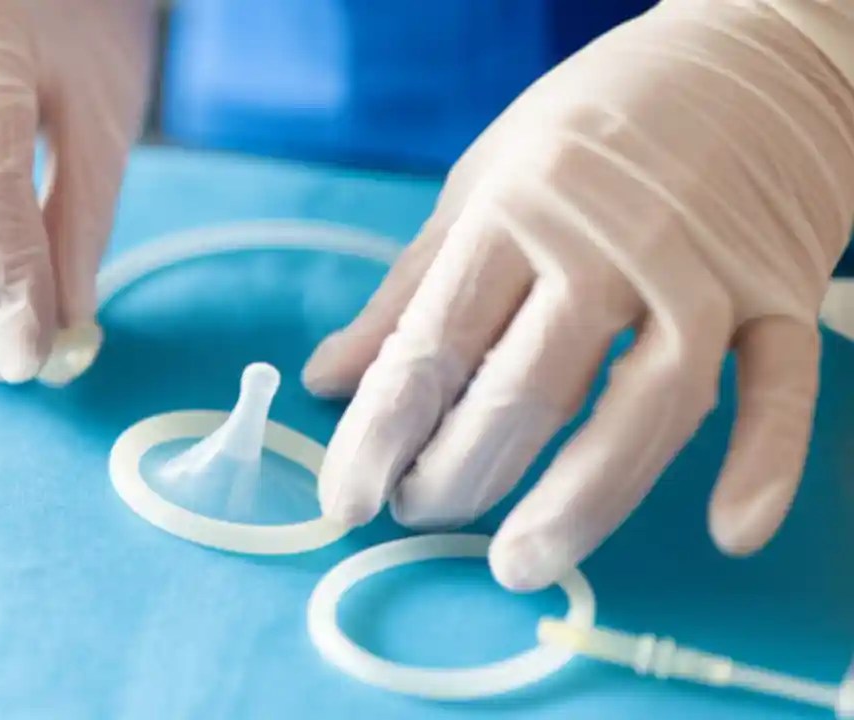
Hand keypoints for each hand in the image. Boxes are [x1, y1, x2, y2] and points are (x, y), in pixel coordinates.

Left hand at [304, 0, 853, 589]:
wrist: (754, 45)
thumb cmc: (594, 121)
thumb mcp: (480, 184)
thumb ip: (409, 291)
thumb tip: (330, 377)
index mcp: (514, 211)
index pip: (432, 345)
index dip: (381, 434)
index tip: (346, 502)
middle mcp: (605, 243)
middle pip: (526, 389)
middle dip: (462, 473)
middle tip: (422, 515)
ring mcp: (702, 270)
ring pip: (645, 406)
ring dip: (582, 500)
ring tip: (521, 561)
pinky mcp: (783, 288)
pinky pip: (782, 384)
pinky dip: (766, 458)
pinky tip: (731, 530)